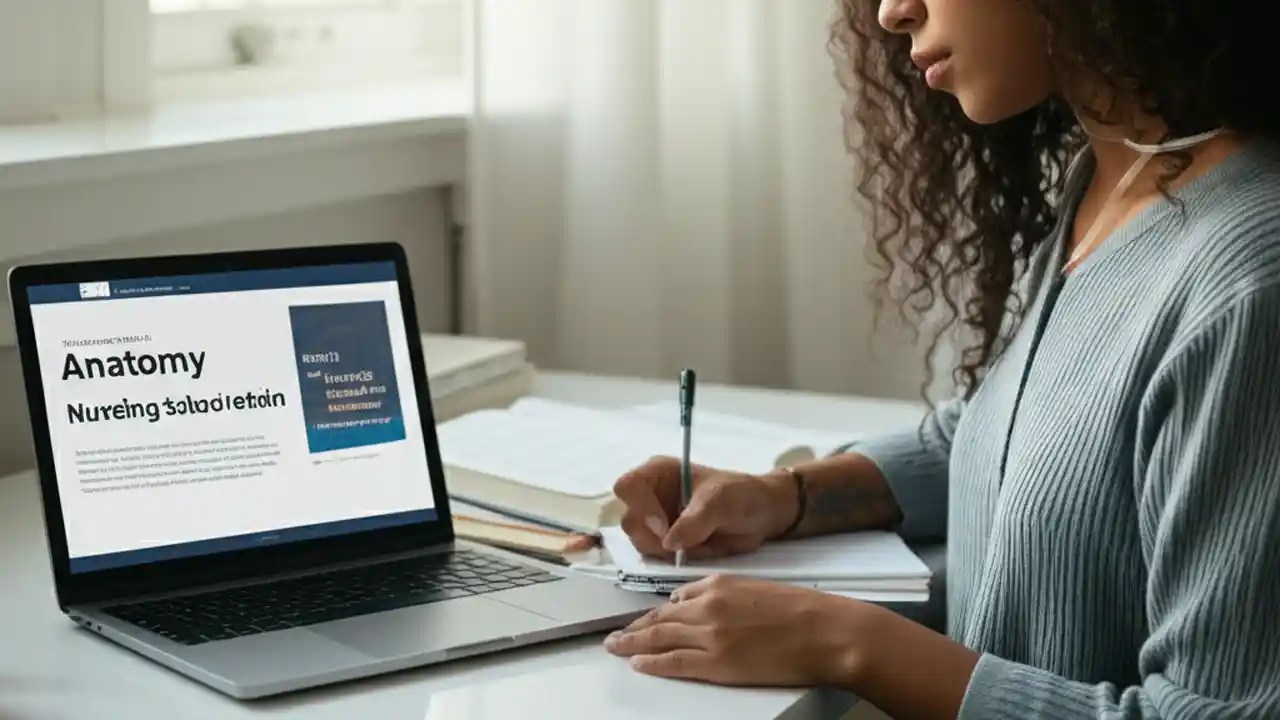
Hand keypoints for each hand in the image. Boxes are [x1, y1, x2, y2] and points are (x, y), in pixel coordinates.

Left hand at [603, 574, 872, 686]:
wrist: (826, 631)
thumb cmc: (803, 611)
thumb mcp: (758, 589)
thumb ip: (729, 595)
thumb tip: (706, 604)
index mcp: (720, 583)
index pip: (677, 596)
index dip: (659, 610)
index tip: (647, 617)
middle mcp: (708, 605)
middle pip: (660, 616)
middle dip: (635, 626)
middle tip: (616, 634)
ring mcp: (710, 634)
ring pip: (658, 636)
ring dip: (632, 642)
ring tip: (615, 647)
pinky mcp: (716, 662)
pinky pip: (672, 661)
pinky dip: (650, 662)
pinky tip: (637, 663)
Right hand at [612, 457, 797, 559]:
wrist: (761, 515)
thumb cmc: (741, 495)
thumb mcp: (720, 501)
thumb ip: (694, 520)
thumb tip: (669, 543)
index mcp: (658, 472)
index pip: (628, 486)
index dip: (641, 507)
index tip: (664, 526)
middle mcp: (651, 494)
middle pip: (629, 519)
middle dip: (653, 536)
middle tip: (681, 545)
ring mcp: (656, 519)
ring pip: (639, 541)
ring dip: (663, 551)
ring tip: (694, 546)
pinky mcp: (664, 540)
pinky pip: (653, 555)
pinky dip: (671, 560)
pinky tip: (694, 552)